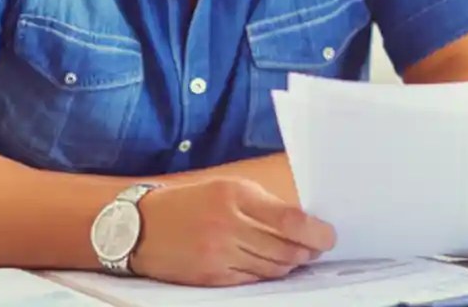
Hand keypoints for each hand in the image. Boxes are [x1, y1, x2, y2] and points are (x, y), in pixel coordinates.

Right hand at [130, 179, 335, 286]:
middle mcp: (228, 225)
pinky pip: (252, 280)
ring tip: (297, 256)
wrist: (138, 226)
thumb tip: (303, 223)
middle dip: (308, 251)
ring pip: (273, 268)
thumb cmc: (190, 203)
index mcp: (236, 196)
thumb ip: (263, 204)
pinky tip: (271, 265)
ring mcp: (218, 254)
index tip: (329, 236)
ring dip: (291, 264)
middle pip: (286, 249)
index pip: (290, 220)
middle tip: (318, 248)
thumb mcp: (228, 189)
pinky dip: (267, 274)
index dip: (316, 232)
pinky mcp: (210, 277)